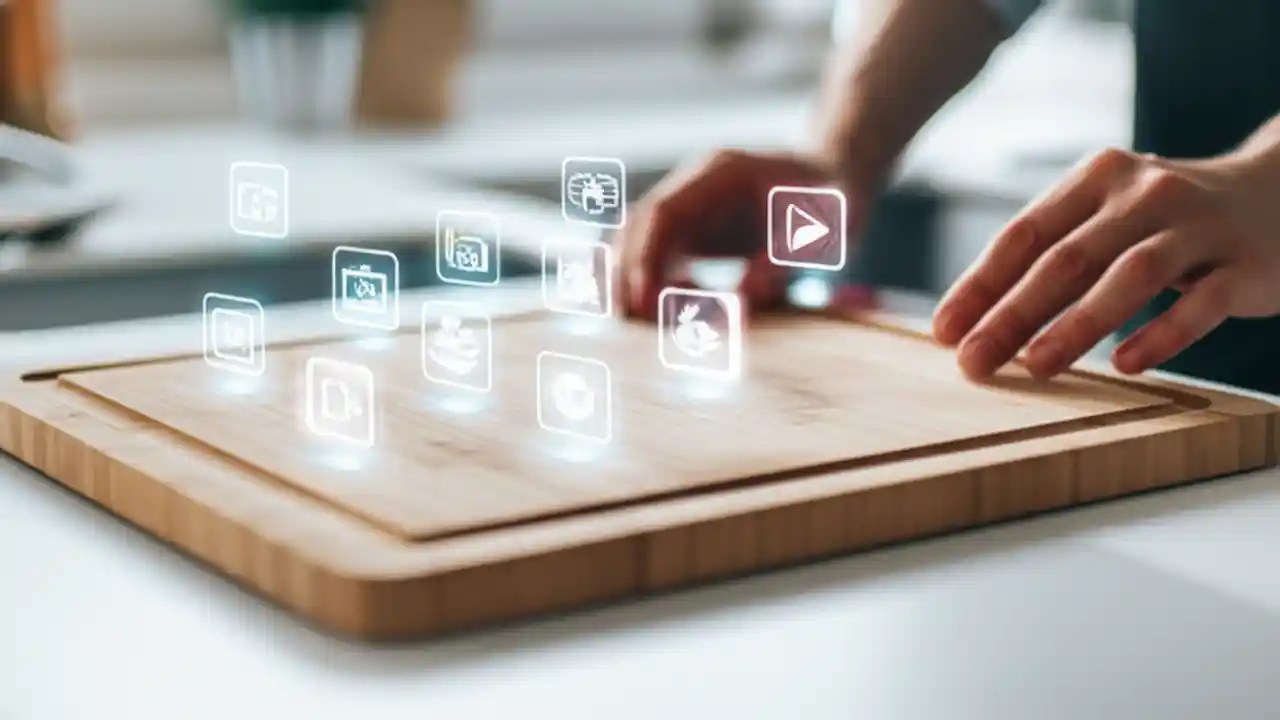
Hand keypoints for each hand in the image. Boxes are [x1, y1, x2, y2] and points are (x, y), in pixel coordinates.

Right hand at [615, 150, 861, 318]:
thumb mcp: (823, 227)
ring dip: (629, 279)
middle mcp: (694, 186)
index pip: (663, 213)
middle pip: (637, 225)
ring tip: (639, 322)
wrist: (835, 176)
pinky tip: (676, 310)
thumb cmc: (832, 199)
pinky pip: (655, 256)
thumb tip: (740, 302)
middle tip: (624, 320)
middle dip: (625, 272)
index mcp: (720, 174)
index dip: (645, 256)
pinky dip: (652, 284)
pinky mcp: (690, 229)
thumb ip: (782, 260)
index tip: (644, 299)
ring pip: (637, 240)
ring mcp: (688, 206)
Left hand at [932, 145, 1279, 379]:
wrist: (1279, 195)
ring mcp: (1198, 226)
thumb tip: (969, 321)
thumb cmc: (1165, 221)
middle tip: (973, 363)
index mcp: (1096, 179)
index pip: (1024, 234)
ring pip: (1130, 275)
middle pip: (1067, 258)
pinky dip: (1161, 334)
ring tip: (1035, 366)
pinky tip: (1124, 363)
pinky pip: (1201, 302)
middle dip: (1012, 314)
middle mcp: (1145, 193)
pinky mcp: (1246, 264)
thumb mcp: (1106, 218)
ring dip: (1077, 324)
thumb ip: (1049, 256)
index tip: (945, 332)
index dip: (981, 284)